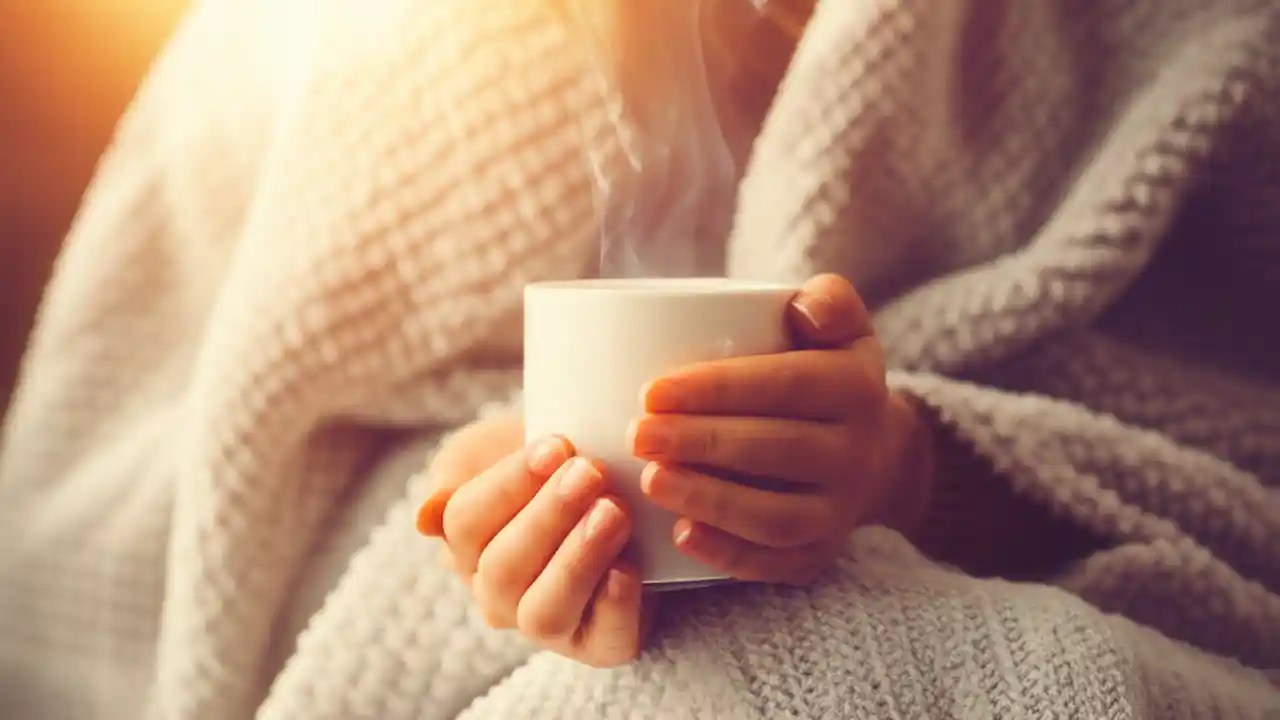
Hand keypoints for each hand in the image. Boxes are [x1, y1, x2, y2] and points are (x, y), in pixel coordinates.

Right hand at [417, 420, 650, 667]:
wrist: (618, 481)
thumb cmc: (551, 461)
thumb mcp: (493, 449)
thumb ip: (454, 474)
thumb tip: (426, 518)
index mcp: (465, 546)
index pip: (464, 522)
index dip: (509, 484)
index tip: (556, 446)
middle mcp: (498, 594)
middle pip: (503, 568)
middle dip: (548, 516)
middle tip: (589, 473)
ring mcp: (549, 625)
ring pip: (543, 613)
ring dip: (578, 560)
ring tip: (614, 512)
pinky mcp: (602, 645)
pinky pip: (603, 642)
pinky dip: (615, 607)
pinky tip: (628, 567)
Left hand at [630, 274, 933, 584]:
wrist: (877, 452)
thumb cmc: (828, 373)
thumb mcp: (842, 327)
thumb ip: (828, 300)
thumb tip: (802, 306)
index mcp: (857, 387)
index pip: (786, 386)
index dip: (718, 389)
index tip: (652, 391)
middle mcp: (859, 452)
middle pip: (776, 450)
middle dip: (701, 443)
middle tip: (637, 435)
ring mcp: (842, 511)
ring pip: (776, 515)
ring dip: (709, 500)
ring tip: (649, 481)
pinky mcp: (822, 553)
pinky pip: (778, 564)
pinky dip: (729, 555)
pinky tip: (680, 536)